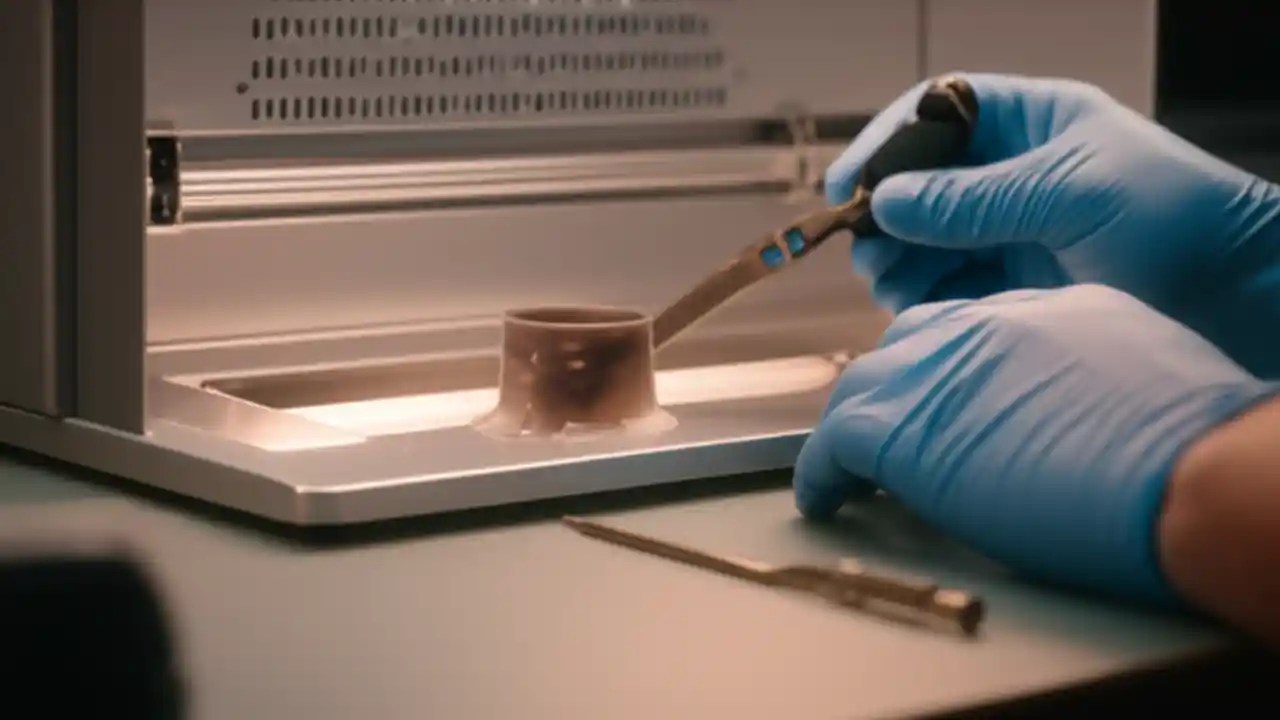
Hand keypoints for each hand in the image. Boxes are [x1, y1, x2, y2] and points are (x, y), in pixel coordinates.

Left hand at [792, 284, 1277, 603]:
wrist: (1182, 466)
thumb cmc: (1185, 437)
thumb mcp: (1134, 368)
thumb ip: (1078, 371)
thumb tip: (1058, 404)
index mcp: (1036, 309)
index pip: (969, 330)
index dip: (953, 371)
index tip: (950, 403)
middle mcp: (973, 327)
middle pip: (908, 346)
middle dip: (901, 388)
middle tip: (901, 434)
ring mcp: (927, 370)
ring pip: (863, 387)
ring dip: (857, 429)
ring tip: (853, 472)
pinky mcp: (893, 425)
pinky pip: (831, 445)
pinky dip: (821, 475)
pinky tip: (825, 499)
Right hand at [829, 72, 1279, 377]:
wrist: (1238, 297)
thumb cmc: (1174, 220)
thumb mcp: (1067, 193)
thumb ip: (973, 200)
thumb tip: (888, 200)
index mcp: (1034, 122)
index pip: (938, 114)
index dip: (886, 143)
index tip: (847, 185)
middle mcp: (1016, 172)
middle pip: (923, 183)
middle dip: (887, 215)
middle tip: (868, 252)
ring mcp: (1014, 230)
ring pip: (929, 238)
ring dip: (899, 260)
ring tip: (889, 287)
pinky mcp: (1016, 285)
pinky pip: (950, 285)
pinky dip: (925, 297)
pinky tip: (917, 311)